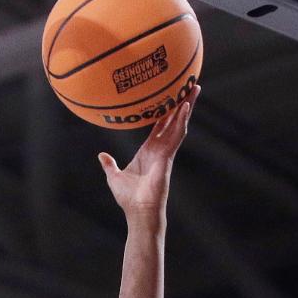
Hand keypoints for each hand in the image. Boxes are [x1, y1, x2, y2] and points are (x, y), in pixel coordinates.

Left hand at [98, 85, 197, 214]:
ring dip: (187, 106)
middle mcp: (160, 148)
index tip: (171, 96)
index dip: (166, 111)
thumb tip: (102, 156)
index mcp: (148, 151)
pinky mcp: (168, 156)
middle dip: (182, 103)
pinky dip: (182, 120)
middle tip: (190, 85)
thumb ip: (110, 165)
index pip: (159, 126)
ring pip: (179, 124)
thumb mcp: (115, 177)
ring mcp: (166, 152)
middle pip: (173, 120)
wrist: (138, 212)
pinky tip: (185, 106)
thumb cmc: (129, 199)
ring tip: (195, 88)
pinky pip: (176, 135)